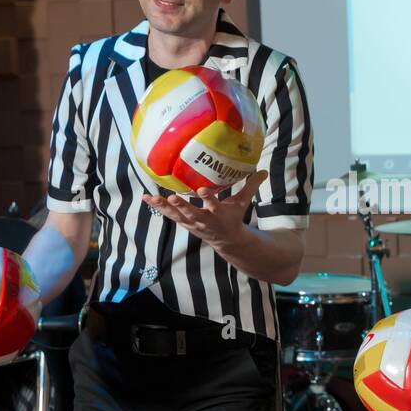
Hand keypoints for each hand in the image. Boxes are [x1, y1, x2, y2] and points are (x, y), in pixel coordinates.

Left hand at [142, 170, 267, 251]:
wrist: (226, 240)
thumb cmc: (233, 216)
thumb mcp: (243, 202)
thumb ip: (251, 185)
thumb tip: (264, 170)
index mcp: (219, 213)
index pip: (214, 205)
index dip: (208, 198)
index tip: (201, 190)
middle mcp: (204, 219)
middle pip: (191, 213)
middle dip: (182, 206)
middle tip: (172, 197)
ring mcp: (191, 223)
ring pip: (176, 215)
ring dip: (163, 207)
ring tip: (151, 197)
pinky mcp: (183, 223)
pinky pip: (168, 214)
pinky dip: (157, 207)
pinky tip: (146, 198)